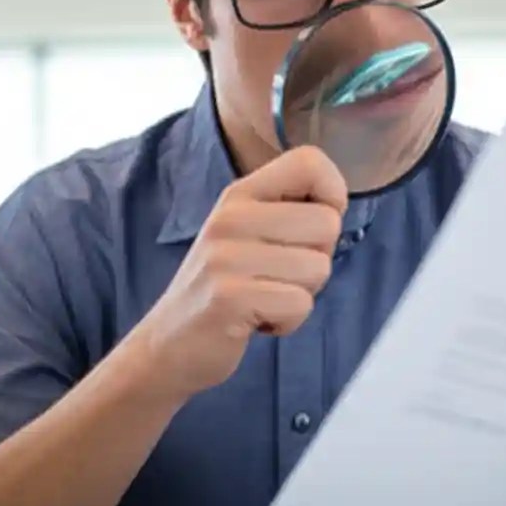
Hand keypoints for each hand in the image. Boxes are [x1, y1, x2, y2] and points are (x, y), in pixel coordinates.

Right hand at [132, 146, 347, 401]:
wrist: (169, 344)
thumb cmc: (225, 288)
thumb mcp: (247, 234)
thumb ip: (287, 212)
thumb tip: (336, 207)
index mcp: (240, 194)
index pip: (309, 161)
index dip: (332, 195)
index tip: (310, 229)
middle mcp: (231, 217)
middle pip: (327, 222)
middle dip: (318, 258)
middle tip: (280, 275)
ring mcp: (226, 256)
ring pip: (319, 267)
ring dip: (302, 294)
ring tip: (264, 298)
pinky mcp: (229, 297)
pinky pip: (300, 304)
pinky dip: (288, 322)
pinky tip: (256, 321)